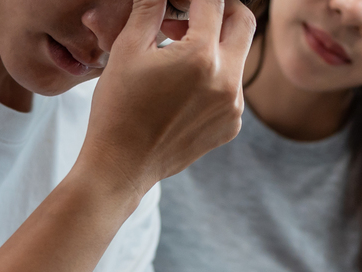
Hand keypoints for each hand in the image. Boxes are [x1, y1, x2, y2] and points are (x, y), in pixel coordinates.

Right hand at [79, 0, 254, 196]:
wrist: (122, 166)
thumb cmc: (118, 107)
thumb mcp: (127, 49)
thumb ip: (149, 9)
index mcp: (202, 57)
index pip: (214, 3)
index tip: (179, 0)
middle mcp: (227, 82)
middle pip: (243, 23)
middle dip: (220, 9)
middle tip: (190, 12)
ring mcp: (233, 107)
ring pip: (237, 57)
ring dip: (214, 45)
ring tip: (176, 51)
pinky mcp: (230, 126)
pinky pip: (231, 88)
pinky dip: (213, 77)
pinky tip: (181, 85)